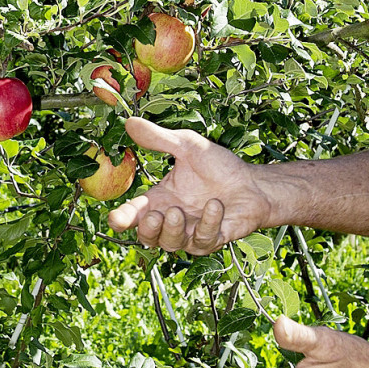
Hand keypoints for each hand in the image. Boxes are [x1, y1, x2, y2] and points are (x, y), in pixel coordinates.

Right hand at [108, 117, 275, 253]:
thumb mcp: (188, 147)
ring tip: (178, 212)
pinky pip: (202, 240)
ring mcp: (191, 233)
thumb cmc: (219, 167)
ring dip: (173, 230)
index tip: (115, 218)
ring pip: (171, 244)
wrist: (253, 183)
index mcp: (161, 199)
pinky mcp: (211, 240)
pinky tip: (214, 205)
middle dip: (147, 230)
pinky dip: (207, 223)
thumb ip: (159, 139)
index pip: (134, 214)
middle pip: (147, 237)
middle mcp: (172, 220)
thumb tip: (129, 122)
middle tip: (155, 216)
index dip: (121, 219)